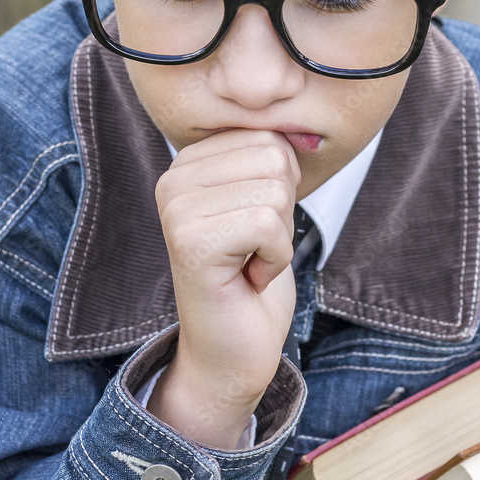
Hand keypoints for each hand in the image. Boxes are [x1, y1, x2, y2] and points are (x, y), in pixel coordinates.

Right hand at [149, 129, 300, 446]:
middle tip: (252, 247)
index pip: (268, 138)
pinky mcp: (191, 242)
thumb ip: (271, 160)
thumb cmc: (251, 275)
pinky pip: (269, 224)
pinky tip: (248, 277)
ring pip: (275, 191)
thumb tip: (307, 130)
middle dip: (283, 210)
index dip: (281, 188)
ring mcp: (177, 210)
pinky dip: (276, 258)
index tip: (253, 226)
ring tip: (247, 260)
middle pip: (274, 159)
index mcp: (188, 162)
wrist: (232, 348)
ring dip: (280, 236)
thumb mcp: (263, 202)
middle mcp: (173, 179)